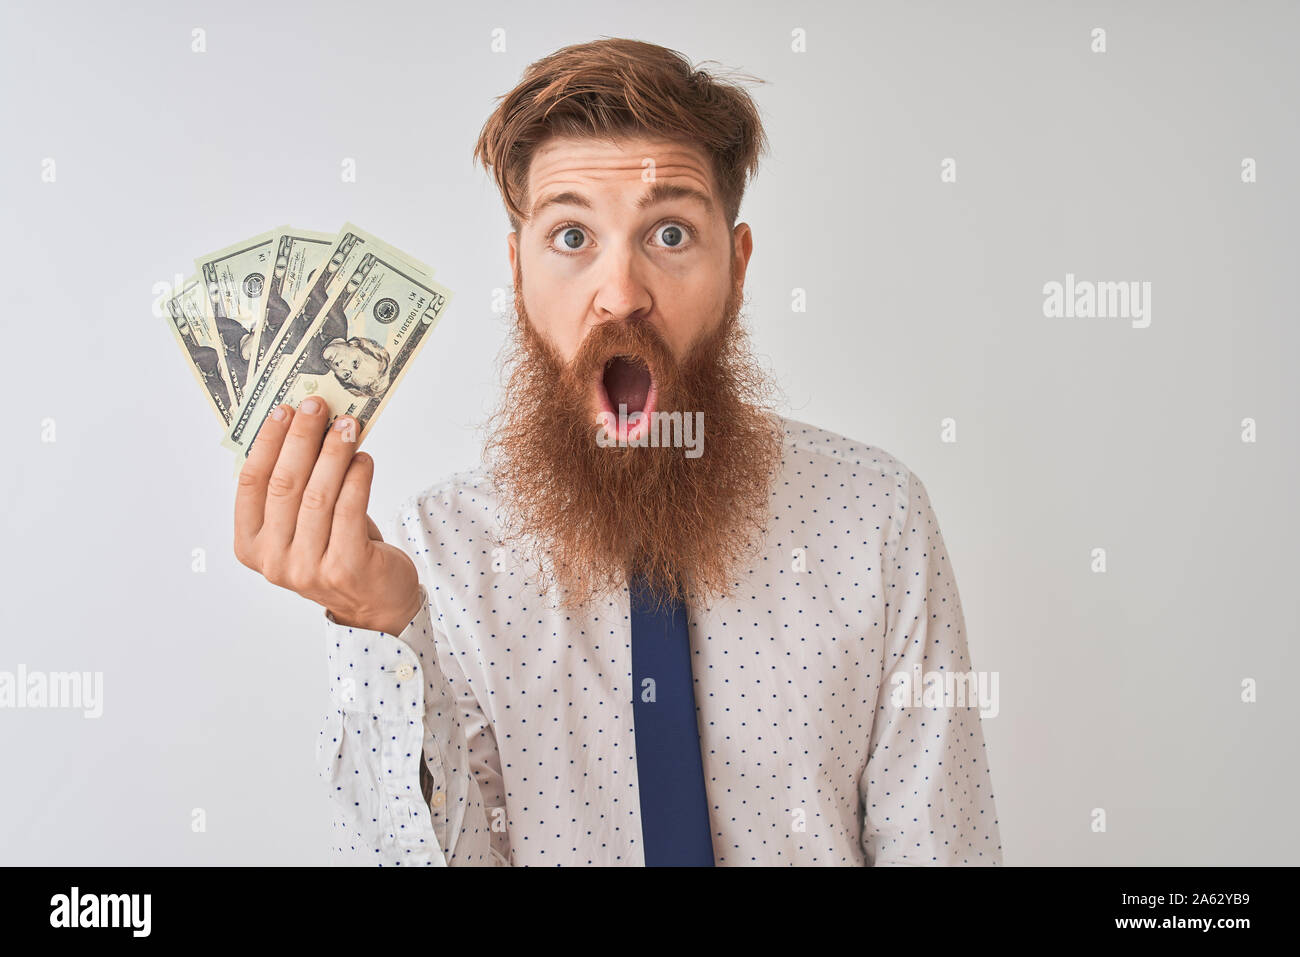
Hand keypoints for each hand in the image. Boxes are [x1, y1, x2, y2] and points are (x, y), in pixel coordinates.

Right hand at [233, 397, 422, 635]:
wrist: (375, 600)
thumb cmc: (336, 551)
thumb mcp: (303, 523)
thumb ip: (295, 486)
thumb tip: (305, 424)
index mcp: (251, 545)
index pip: (251, 483)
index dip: (267, 442)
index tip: (283, 410)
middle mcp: (273, 561)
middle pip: (284, 484)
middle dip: (302, 438)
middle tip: (318, 405)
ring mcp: (307, 568)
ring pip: (318, 495)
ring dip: (333, 452)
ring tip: (347, 426)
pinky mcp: (345, 568)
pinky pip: (349, 509)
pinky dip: (357, 477)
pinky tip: (362, 458)